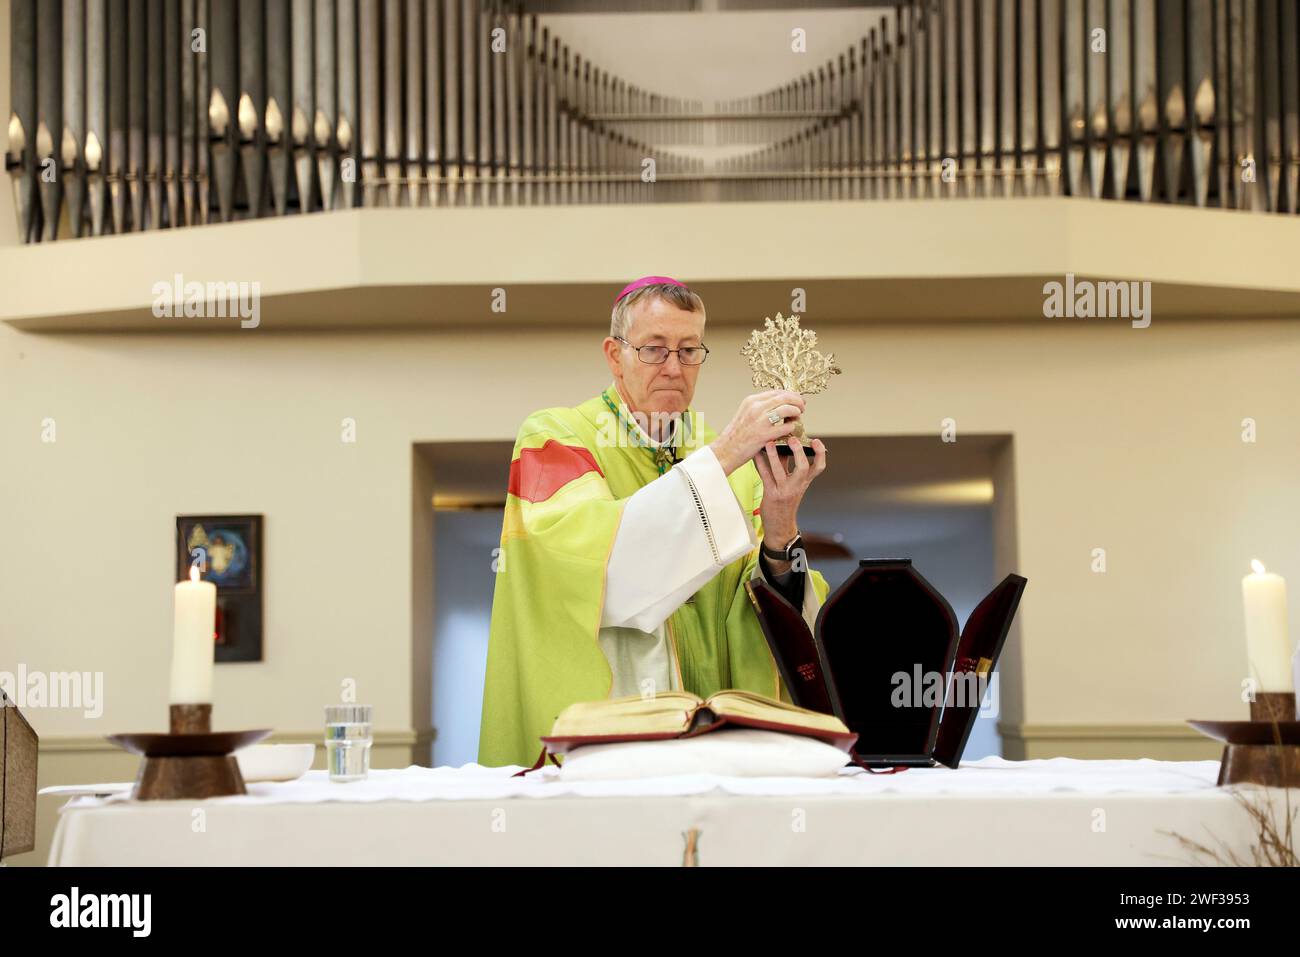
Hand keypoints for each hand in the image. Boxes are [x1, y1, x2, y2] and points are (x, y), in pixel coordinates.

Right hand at [709, 390, 805, 474]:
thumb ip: (760, 407)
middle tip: (802, 406)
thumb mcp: (745, 414)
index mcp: (751, 401)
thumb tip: (779, 403)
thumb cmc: (736, 435)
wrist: (725, 450)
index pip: (777, 392)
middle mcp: (756, 408)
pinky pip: (786, 427)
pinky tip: (792, 430)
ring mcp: (760, 421)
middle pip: (785, 398)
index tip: (797, 399)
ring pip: (788, 410)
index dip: (791, 395)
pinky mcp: (764, 435)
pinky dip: (792, 427)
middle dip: (797, 401)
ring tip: (798, 418)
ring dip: (797, 413)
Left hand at [754, 439, 826, 570]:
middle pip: (803, 467)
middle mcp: (797, 485)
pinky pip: (765, 476)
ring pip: (780, 471)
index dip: (820, 453)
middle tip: (793, 439)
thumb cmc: (786, 501)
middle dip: (799, 452)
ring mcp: (784, 490)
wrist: (780, 525)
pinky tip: (755, 454)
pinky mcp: (771, 494)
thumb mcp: (793, 484)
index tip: (816, 441)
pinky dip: (760, 463)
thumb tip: (783, 444)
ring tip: (769, 443)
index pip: (819, 467)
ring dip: (774, 456)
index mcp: (805, 482)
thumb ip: (789, 465)